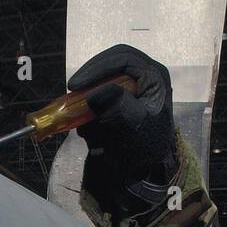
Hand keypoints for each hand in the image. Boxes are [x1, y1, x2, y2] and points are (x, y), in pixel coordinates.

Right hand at [67, 44, 178, 214]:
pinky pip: (97, 99)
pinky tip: (92, 131)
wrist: (148, 168)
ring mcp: (129, 88)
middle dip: (89, 82)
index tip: (76, 85)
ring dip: (88, 101)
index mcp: (154, 76)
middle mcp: (142, 76)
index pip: (123, 58)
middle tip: (72, 93)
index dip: (97, 68)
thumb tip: (96, 94)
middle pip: (109, 66)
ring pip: (100, 83)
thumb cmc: (148, 147)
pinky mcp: (117, 100)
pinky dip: (89, 114)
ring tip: (86, 124)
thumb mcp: (136, 128)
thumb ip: (119, 109)